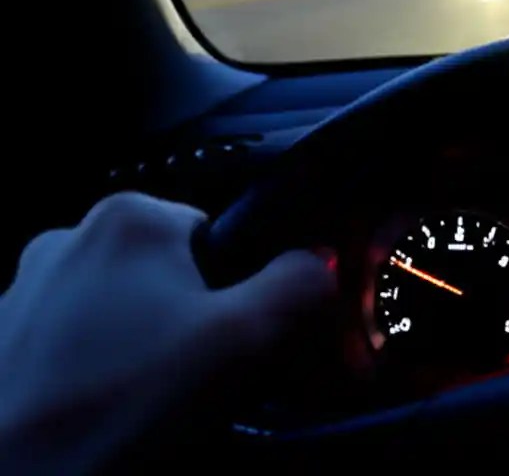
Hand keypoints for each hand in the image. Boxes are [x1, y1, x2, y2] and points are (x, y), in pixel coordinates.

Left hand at [0, 192, 335, 473]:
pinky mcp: (5, 340)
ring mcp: (26, 290)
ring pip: (123, 314)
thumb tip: (320, 266)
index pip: (219, 236)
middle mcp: (69, 237)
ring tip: (148, 407)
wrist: (16, 475)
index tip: (231, 344)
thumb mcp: (244, 340)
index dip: (240, 293)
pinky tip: (106, 414)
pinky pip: (78, 347)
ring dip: (143, 353)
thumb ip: (300, 287)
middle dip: (190, 326)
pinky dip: (98, 375)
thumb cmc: (117, 404)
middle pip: (171, 276)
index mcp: (130, 217)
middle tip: (194, 383)